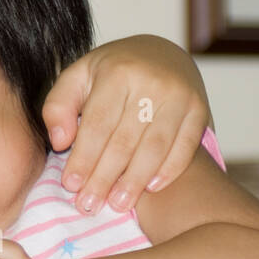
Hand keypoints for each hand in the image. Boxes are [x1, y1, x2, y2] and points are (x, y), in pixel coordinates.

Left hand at [42, 35, 211, 214]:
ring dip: (135, 180)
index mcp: (118, 72)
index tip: (71, 185)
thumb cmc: (111, 72)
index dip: (84, 157)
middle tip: (89, 205)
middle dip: (105, 177)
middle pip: (125, 140)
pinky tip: (151, 188)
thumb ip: (59, 106)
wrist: (161, 53)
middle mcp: (152, 82)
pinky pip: (185, 146)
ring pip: (155, 147)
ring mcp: (180, 95)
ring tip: (118, 204)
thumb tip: (61, 142)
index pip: (98, 124)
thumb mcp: (77, 77)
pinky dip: (169, 170)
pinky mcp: (199, 109)